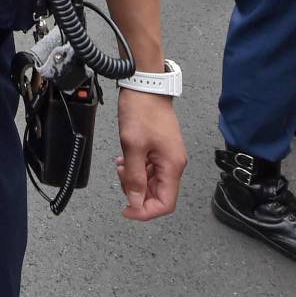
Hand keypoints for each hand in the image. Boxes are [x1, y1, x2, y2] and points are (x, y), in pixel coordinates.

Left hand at [113, 91, 186, 220]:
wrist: (145, 85)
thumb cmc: (141, 111)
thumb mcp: (132, 146)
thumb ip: (134, 177)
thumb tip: (136, 202)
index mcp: (172, 166)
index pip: (165, 204)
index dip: (145, 211)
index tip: (127, 208)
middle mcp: (174, 163)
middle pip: (158, 194)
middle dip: (137, 192)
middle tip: (122, 177)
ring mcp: (167, 156)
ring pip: (152, 182)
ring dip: (135, 179)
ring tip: (121, 165)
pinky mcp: (160, 148)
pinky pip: (150, 168)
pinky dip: (136, 168)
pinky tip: (125, 159)